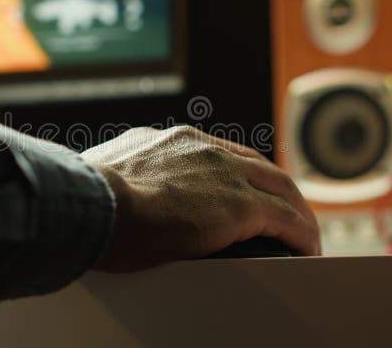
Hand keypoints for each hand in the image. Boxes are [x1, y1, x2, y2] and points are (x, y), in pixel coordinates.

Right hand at [81, 126, 320, 271]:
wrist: (90, 204)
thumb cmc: (86, 201)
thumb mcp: (107, 178)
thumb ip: (121, 180)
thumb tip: (111, 198)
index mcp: (172, 142)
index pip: (221, 153)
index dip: (240, 173)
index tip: (246, 190)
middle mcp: (203, 148)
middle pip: (258, 166)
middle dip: (276, 190)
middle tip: (286, 214)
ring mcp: (224, 174)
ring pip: (280, 188)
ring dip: (295, 213)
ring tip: (302, 236)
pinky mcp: (240, 206)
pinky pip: (287, 219)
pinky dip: (301, 234)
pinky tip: (306, 250)